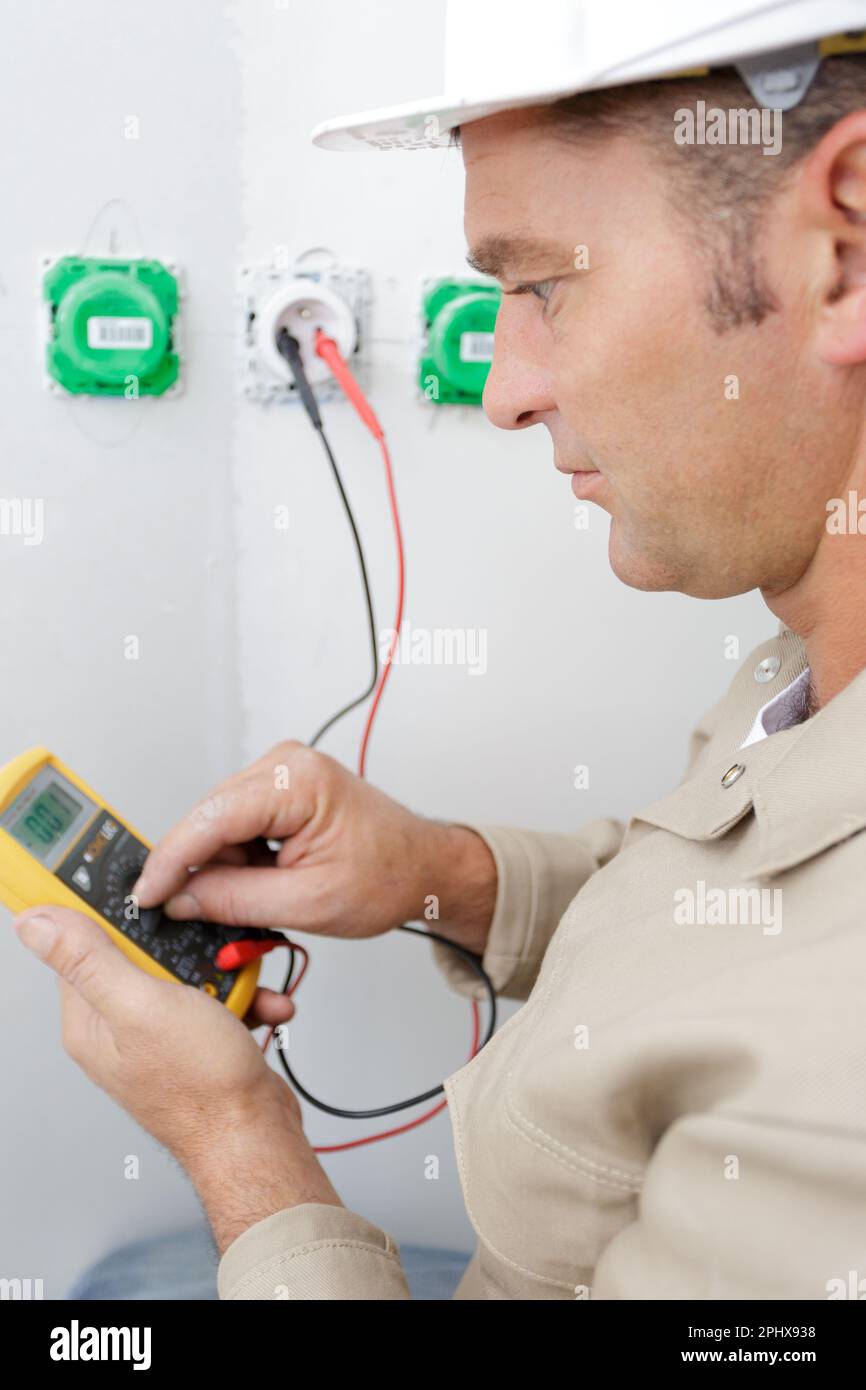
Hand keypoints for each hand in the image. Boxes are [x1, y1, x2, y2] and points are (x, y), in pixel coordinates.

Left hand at [12, 905, 340, 1250]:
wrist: (255, 1136)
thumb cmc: (200, 1087)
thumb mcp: (141, 1006)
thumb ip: (88, 960)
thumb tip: (35, 923)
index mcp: (91, 1020)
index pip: (84, 945)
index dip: (115, 916)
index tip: (147, 901)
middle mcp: (121, 1028)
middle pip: (143, 955)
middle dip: (185, 949)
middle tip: (205, 957)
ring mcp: (161, 1036)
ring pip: (188, 975)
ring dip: (225, 974)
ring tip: (240, 985)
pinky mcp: (199, 1041)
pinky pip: (219, 1001)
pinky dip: (244, 999)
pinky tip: (258, 1006)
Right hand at [133, 741, 496, 952]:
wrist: (425, 867)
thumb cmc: (389, 877)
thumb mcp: (307, 903)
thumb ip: (235, 900)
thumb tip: (179, 899)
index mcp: (296, 781)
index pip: (210, 819)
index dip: (171, 861)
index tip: (144, 896)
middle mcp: (285, 764)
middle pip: (208, 819)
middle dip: (197, 869)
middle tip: (193, 916)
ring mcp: (281, 772)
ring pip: (218, 825)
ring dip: (221, 868)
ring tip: (256, 901)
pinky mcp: (281, 789)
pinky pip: (237, 825)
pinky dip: (238, 860)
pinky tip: (260, 885)